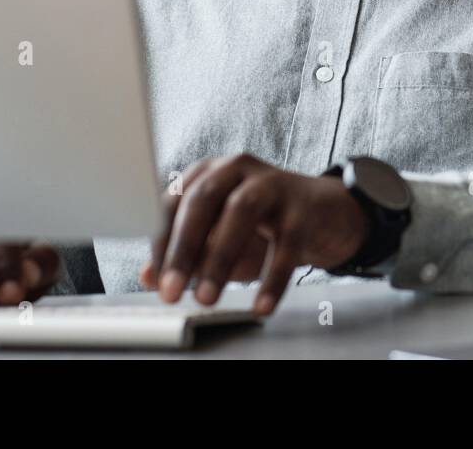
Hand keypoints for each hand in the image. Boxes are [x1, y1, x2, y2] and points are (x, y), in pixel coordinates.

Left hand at [139, 154, 369, 314]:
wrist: (323, 211)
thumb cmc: (263, 222)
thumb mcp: (218, 236)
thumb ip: (185, 253)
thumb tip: (149, 276)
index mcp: (210, 172)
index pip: (174, 201)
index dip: (162, 241)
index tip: (157, 279)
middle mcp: (238, 168)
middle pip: (203, 199)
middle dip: (183, 248)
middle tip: (171, 290)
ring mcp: (273, 183)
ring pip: (241, 211)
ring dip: (219, 257)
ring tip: (207, 297)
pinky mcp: (303, 206)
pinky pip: (286, 242)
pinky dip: (272, 277)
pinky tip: (261, 304)